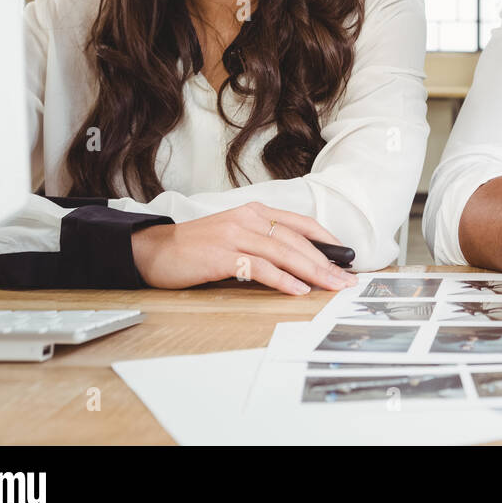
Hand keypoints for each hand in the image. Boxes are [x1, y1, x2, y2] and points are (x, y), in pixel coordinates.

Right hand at [130, 202, 356, 294]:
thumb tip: (301, 264)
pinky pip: (259, 267)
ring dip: (313, 272)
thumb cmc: (198, 248)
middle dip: (327, 262)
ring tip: (332, 287)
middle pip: (298, 241)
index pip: (302, 224)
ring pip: (284, 253)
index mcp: (256, 212)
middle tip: (347, 280)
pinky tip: (297, 290)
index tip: (347, 258)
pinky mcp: (222, 255)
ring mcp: (235, 235)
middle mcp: (249, 219)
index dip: (328, 241)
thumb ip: (265, 243)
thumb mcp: (236, 237)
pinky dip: (282, 279)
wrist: (154, 250)